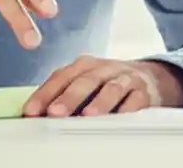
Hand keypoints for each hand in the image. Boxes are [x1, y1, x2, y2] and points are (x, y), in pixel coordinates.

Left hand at [23, 56, 182, 116]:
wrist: (151, 77)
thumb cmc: (108, 83)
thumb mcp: (86, 82)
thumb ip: (63, 94)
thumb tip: (35, 115)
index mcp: (85, 65)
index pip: (62, 76)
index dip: (45, 93)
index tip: (31, 111)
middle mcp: (105, 68)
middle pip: (86, 80)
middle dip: (69, 97)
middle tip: (54, 112)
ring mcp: (126, 78)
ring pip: (112, 88)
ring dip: (99, 101)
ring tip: (87, 114)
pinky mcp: (144, 92)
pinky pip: (136, 100)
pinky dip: (127, 108)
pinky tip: (119, 117)